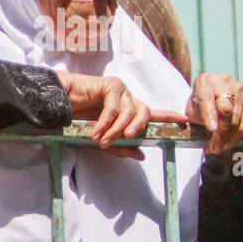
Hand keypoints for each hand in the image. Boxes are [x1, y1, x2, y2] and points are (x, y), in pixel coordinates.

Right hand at [57, 72, 186, 159]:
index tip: (185, 121)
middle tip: (130, 137)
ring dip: (116, 130)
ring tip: (102, 142)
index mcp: (127, 110)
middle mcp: (128, 99)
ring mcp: (121, 91)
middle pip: (145, 112)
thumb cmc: (76, 120)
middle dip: (140, 126)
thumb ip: (120, 147)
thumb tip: (141, 155)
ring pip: (130, 112)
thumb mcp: (100, 139)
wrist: (57, 104)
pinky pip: (114, 108)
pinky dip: (104, 123)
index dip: (169, 117)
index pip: (152, 114)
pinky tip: (94, 133)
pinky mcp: (111, 86)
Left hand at [185, 73, 242, 155]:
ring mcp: (241, 91)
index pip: (207, 98)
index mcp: (205, 81)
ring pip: (237, 118)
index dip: (210, 115)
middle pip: (226, 110)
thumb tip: (213, 130)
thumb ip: (198, 117)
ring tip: (218, 149)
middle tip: (214, 148)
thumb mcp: (192, 109)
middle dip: (221, 133)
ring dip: (228, 138)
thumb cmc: (199, 103)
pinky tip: (228, 144)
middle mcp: (225, 82)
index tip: (212, 130)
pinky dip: (237, 136)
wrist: (212, 92)